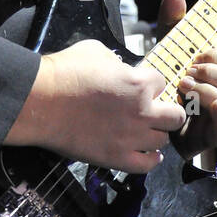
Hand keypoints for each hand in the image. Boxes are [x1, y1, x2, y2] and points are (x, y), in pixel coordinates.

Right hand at [5, 38, 187, 173]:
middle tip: (154, 110)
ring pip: (163, 140)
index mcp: (138, 84)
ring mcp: (130, 138)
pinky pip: (147, 165)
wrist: (40, 102)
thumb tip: (120, 69)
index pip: (162, 82)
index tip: (143, 87)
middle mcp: (141, 112)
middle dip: (167, 111)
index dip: (152, 84)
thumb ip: (117, 62)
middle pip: (175, 116)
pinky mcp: (116, 158)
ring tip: (146, 131)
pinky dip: (150, 160)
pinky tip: (148, 153)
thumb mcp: (95, 51)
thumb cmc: (63, 73)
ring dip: (156, 134)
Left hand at [156, 0, 216, 158]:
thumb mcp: (169, 51)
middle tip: (187, 72)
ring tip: (182, 87)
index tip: (198, 55)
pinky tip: (209, 107)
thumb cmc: (168, 86)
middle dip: (212, 73)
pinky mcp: (216, 134)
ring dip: (205, 90)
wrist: (154, 123)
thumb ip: (173, 25)